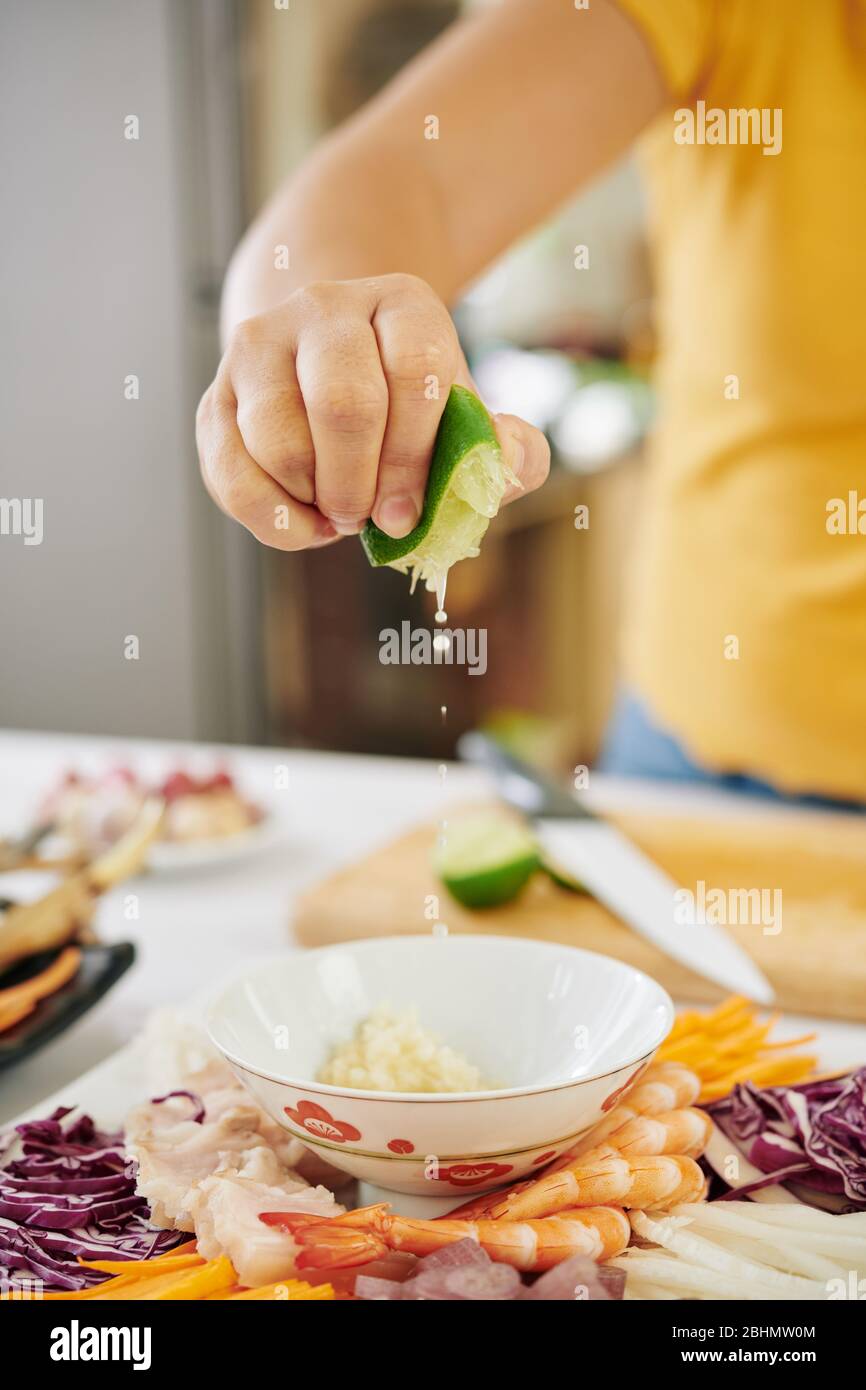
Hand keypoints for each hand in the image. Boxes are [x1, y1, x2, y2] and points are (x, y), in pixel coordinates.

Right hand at [196, 273, 548, 549]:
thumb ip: (508, 449)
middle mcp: (326, 307)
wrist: (330, 366)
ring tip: (338, 512)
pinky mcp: (216, 392)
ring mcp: (262, 344)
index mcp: (401, 304)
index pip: (416, 369)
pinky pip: (229, 468)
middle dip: (360, 482)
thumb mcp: (466, 417)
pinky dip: (270, 516)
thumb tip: (509, 468)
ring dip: (314, 498)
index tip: (410, 510)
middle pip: (343, 402)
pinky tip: (303, 523)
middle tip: (370, 517)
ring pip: (278, 437)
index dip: (416, 454)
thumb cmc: (409, 408)